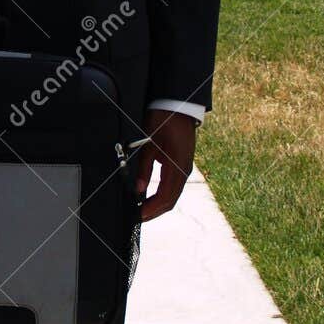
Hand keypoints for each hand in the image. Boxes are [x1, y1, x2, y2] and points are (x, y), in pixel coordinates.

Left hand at [132, 107, 197, 221]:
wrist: (178, 105)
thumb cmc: (164, 121)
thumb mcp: (149, 145)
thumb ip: (144, 169)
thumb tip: (138, 190)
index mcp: (177, 167)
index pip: (166, 197)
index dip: (151, 210)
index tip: (138, 217)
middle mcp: (184, 170)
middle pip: (171, 200)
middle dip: (154, 211)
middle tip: (138, 217)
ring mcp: (184, 167)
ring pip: (173, 194)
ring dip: (159, 204)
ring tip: (143, 210)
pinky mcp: (182, 163)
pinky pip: (174, 185)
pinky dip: (163, 194)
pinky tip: (152, 196)